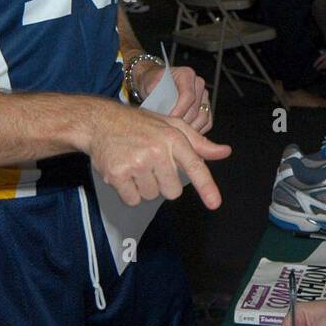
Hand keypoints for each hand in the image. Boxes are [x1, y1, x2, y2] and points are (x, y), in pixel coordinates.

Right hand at [85, 98, 230, 209]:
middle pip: (173, 191)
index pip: (195, 166)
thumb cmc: (140, 125)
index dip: (206, 187)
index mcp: (173, 138)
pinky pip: (133, 200)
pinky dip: (129, 192)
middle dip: (164, 183)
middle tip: (151, 164)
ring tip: (136, 165)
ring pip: (152, 196)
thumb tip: (225, 152)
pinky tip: (125, 173)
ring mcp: (137, 163)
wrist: (101, 122)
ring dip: (145, 186)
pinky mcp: (117, 174)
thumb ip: (199, 143)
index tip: (215, 204)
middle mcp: (157, 150)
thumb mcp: (172, 126)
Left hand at [133, 61, 213, 133]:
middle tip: (169, 132)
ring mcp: (204, 96)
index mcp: (187, 75)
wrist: (157, 83)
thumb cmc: (154, 82)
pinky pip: (207, 123)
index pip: (188, 96)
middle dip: (182, 123)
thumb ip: (154, 90)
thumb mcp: (149, 82)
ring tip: (176, 135)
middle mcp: (198, 84)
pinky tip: (185, 135)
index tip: (168, 121)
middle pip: (195, 109)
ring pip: (203, 118)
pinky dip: (197, 131)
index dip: (179, 111)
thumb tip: (160, 105)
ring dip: (190, 129)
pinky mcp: (206, 108)